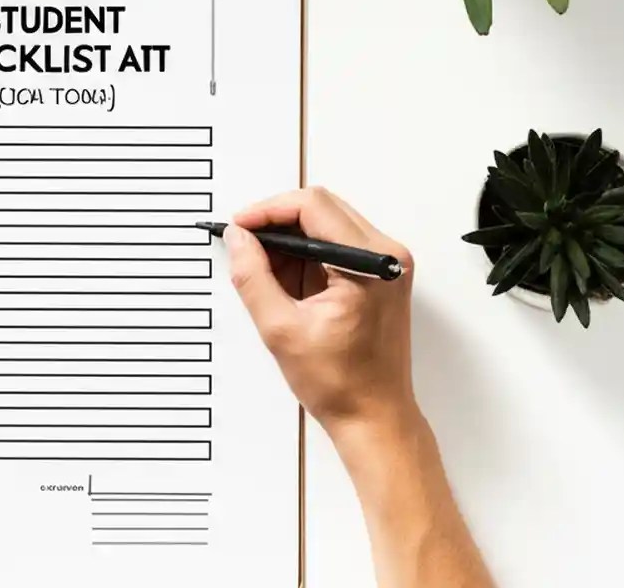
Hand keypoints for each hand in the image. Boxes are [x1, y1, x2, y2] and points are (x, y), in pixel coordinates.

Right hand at [224, 187, 417, 435]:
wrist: (374, 417)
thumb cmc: (342, 384)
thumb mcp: (281, 329)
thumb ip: (254, 277)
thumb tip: (238, 240)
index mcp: (370, 263)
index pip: (312, 206)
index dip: (268, 211)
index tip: (240, 227)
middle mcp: (385, 255)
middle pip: (320, 209)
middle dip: (276, 224)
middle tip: (244, 246)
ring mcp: (385, 264)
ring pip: (325, 225)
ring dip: (289, 242)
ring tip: (264, 276)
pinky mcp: (377, 276)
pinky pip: (333, 247)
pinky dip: (304, 257)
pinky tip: (286, 285)